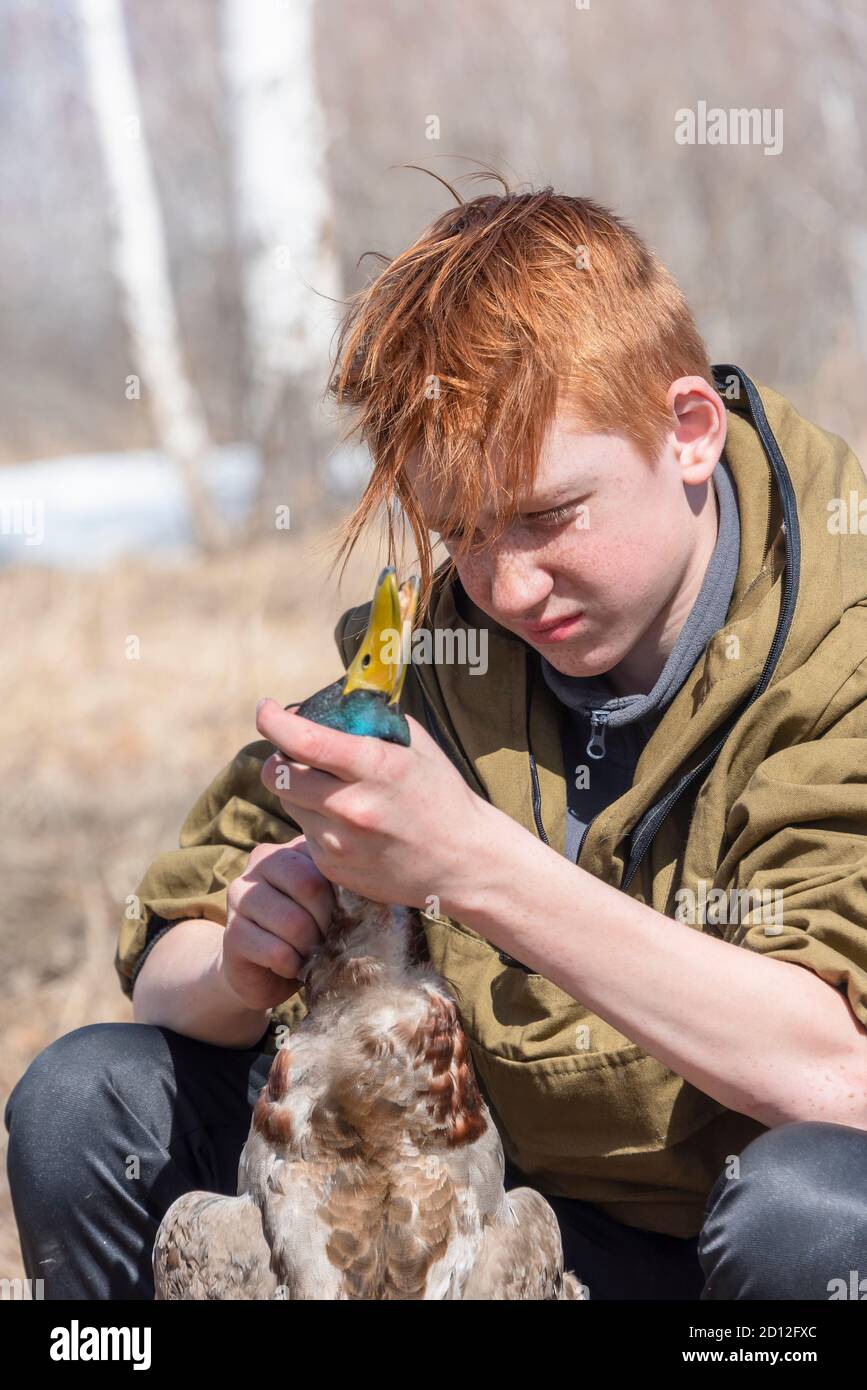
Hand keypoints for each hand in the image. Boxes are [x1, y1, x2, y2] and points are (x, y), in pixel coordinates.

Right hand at [218, 836, 334, 1010]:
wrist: (265, 973)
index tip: (346, 916)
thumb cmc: (309, 933)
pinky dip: (292, 965)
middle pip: (309, 886)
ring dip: (310, 948)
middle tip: (327, 940)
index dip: (343, 896)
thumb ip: (346, 890)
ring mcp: (240, 896)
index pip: (327, 860)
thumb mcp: (331, 906)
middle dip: (327, 922)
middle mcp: (260, 863)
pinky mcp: (231, 933)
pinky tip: (289, 966)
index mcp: (292, 849)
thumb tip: (382, 889)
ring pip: (292, 921)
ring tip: (309, 954)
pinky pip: (276, 951)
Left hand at [255, 697, 498, 913]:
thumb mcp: (416, 747)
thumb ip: (372, 722)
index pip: (303, 740)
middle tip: (295, 752)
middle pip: (276, 774)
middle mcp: (351, 807)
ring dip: (298, 789)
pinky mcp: (331, 867)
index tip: (267, 709)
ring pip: (287, 802)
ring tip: (333, 789)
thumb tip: (327, 706)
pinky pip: (304, 831)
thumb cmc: (441, 796)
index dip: (273, 720)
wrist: (463, 863)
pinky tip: (348, 822)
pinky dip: (316, 820)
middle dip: (279, 757)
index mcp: (375, 767)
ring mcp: (338, 842)